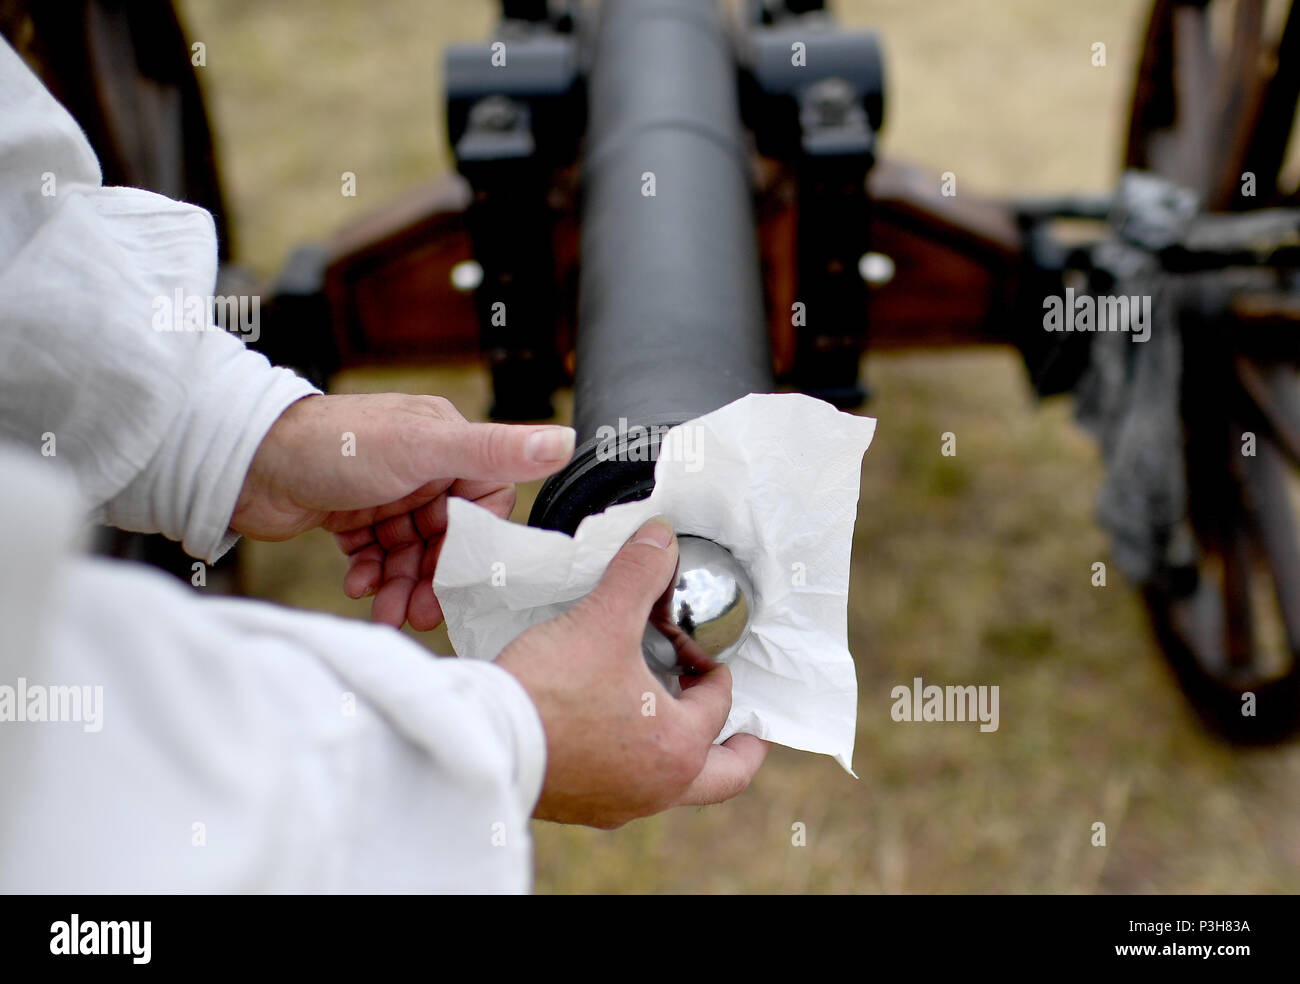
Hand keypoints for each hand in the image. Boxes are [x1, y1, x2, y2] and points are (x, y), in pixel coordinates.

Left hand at [231, 393, 573, 628]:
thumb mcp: (425, 449)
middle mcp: (422, 466)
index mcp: (449, 445)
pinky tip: (359, 587)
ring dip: (401, 585)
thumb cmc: (336, 444)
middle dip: (432, 579)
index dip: (471, 550)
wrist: (247, 461)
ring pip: (411, 552)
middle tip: (419, 615)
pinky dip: (372, 574)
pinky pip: (377, 553)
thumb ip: (496, 450)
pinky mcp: (353, 513)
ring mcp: (387, 491)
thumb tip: (564, 440)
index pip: (484, 508)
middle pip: (447, 538)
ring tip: (385, 614)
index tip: (456, 583)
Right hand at [496, 517, 768, 827]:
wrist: (478, 740)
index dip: (706, 662)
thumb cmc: (547, 691)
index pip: (720, 702)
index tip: (679, 641)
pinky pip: (627, 790)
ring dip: (680, 749)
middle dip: (738, 747)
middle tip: (746, 728)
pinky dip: (635, 762)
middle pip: (723, 777)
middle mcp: (657, 788)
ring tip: (666, 714)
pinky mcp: (578, 807)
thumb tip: (661, 538)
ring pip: (673, 785)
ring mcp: (617, 804)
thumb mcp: (602, 621)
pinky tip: (611, 732)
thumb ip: (639, 574)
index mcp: (678, 748)